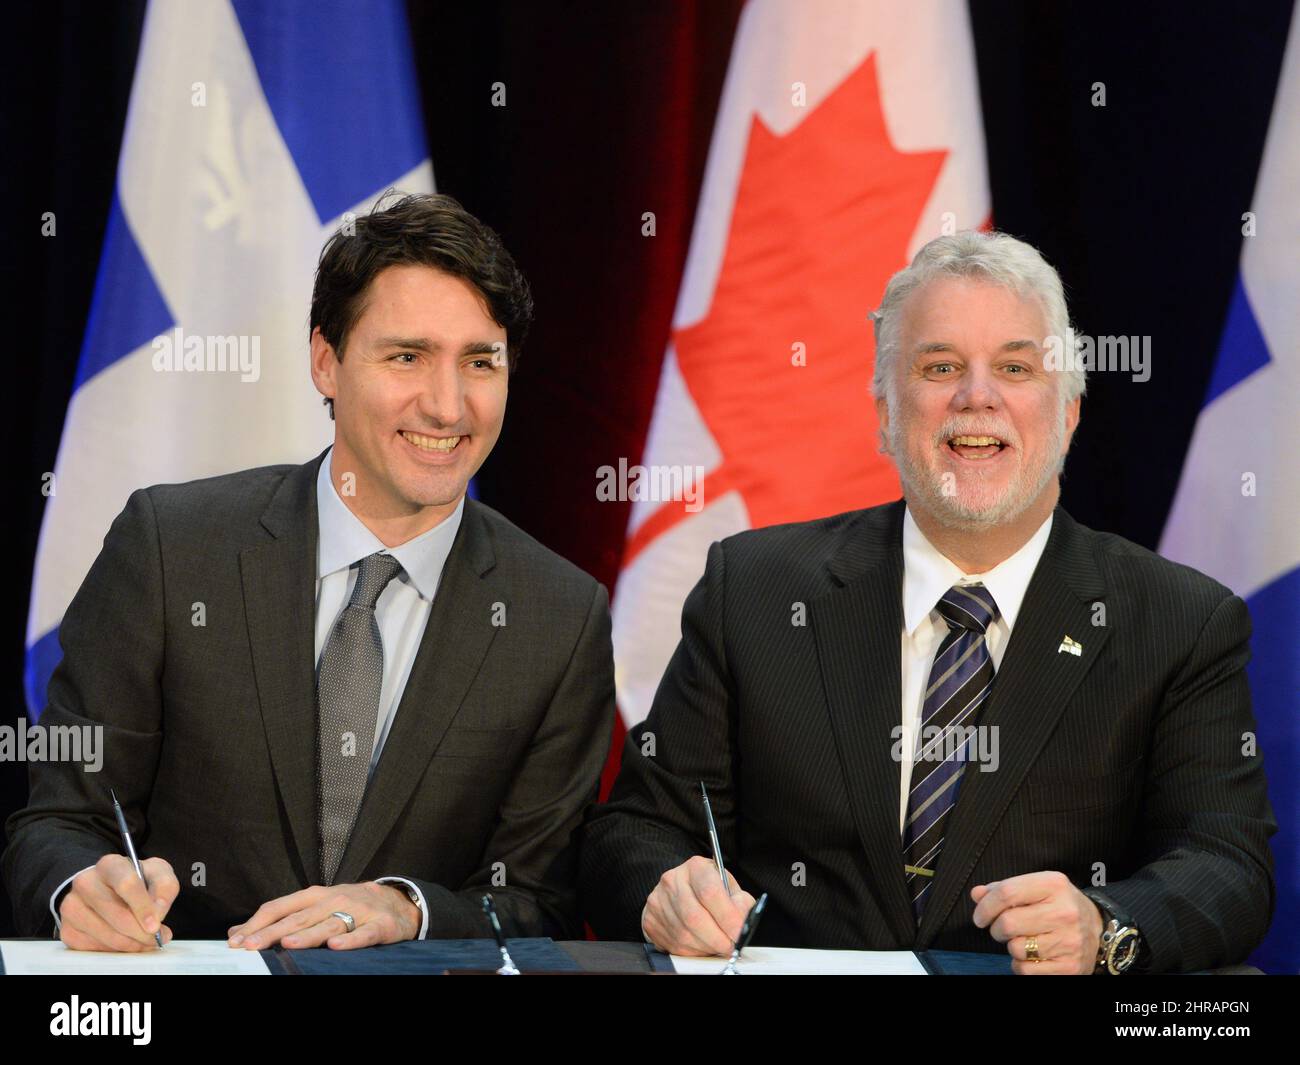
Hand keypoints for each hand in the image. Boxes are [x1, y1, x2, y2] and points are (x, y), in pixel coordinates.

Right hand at [59, 854, 178, 951]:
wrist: (106, 888)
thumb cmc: (135, 879)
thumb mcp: (156, 873)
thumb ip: (165, 887)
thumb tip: (159, 912)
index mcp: (110, 865)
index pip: (126, 884)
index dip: (142, 907)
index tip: (155, 926)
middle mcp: (85, 882)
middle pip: (115, 914)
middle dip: (139, 932)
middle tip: (156, 938)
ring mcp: (72, 906)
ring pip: (104, 934)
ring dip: (130, 943)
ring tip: (145, 941)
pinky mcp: (67, 929)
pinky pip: (93, 947)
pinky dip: (114, 950)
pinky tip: (126, 943)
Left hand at [227, 882, 420, 950]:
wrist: (399, 902)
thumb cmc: (352, 905)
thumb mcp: (317, 906)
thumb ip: (282, 916)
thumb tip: (238, 930)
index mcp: (316, 895)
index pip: (281, 907)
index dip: (258, 923)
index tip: (236, 940)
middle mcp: (335, 899)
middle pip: (300, 917)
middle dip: (273, 932)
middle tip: (251, 946)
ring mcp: (359, 911)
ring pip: (330, 924)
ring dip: (308, 934)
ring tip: (288, 943)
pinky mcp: (380, 925)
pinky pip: (363, 934)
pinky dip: (350, 940)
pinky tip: (336, 946)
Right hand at [641, 855, 757, 955]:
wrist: (677, 891)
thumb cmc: (707, 889)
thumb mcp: (728, 887)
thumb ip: (739, 902)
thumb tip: (741, 924)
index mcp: (696, 867)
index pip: (710, 892)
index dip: (727, 916)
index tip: (738, 931)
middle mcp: (673, 881)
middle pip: (695, 917)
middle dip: (717, 938)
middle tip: (730, 946)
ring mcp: (658, 901)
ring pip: (685, 934)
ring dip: (706, 947)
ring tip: (717, 945)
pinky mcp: (651, 920)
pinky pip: (674, 944)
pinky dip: (693, 951)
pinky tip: (701, 945)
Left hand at [970, 870, 1103, 974]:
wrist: (1098, 928)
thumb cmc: (1058, 904)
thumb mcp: (1036, 887)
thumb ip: (1004, 889)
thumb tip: (977, 894)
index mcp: (1053, 885)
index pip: (1006, 893)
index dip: (985, 907)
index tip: (980, 917)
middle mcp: (1064, 912)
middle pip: (1008, 923)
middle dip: (996, 929)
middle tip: (1001, 929)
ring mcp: (1069, 941)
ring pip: (1016, 948)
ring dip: (1011, 946)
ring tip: (1022, 940)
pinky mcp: (1070, 966)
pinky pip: (1026, 970)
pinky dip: (1021, 965)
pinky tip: (1031, 955)